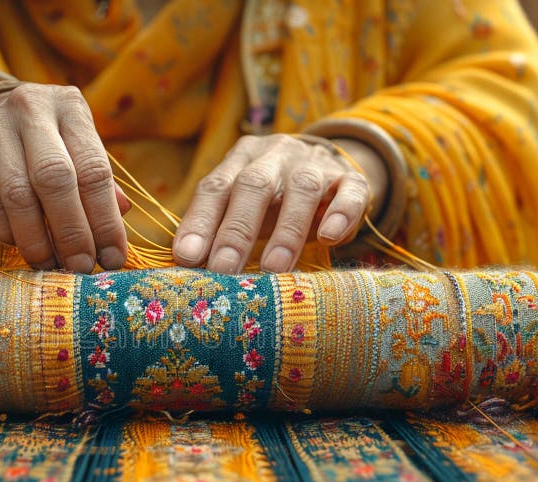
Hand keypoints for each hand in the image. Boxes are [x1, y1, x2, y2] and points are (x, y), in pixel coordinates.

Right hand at [0, 83, 128, 271]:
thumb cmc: (53, 142)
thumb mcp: (80, 149)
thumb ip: (101, 183)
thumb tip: (121, 215)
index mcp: (70, 108)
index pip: (93, 170)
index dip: (105, 220)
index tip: (113, 257)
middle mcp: (30, 110)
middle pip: (54, 179)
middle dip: (71, 232)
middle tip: (82, 266)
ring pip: (18, 196)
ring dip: (38, 241)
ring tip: (54, 265)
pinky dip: (9, 233)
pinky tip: (24, 246)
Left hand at [172, 134, 385, 273]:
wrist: (327, 169)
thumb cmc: (270, 200)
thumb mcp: (240, 207)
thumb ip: (216, 230)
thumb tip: (186, 269)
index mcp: (240, 161)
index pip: (215, 188)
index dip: (200, 222)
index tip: (187, 258)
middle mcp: (275, 156)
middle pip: (252, 186)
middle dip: (236, 231)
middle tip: (223, 270)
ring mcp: (315, 165)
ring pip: (301, 189)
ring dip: (286, 231)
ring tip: (274, 268)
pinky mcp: (351, 180)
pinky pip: (350, 191)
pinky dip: (341, 213)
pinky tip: (330, 238)